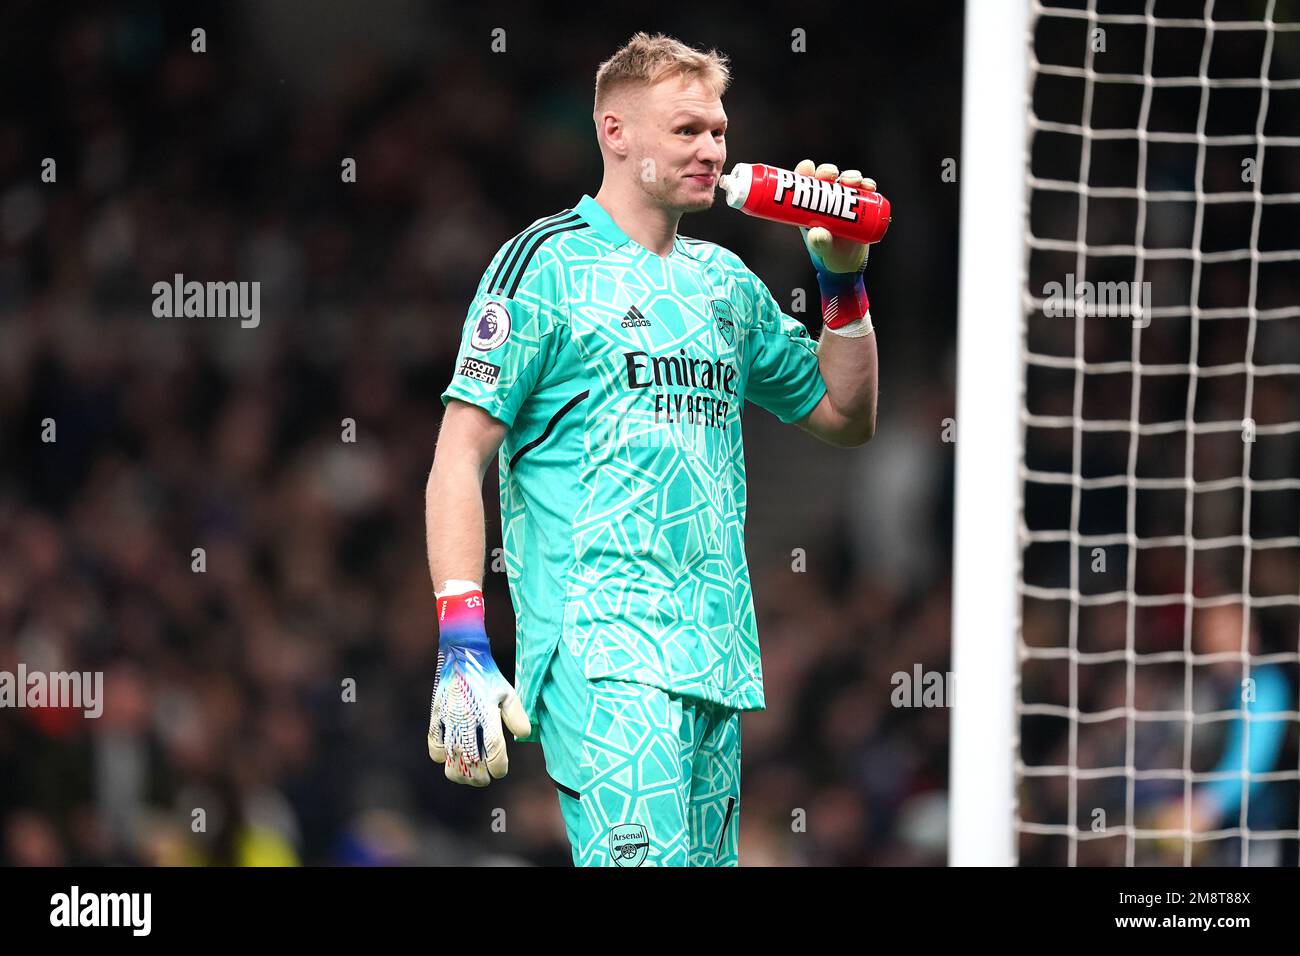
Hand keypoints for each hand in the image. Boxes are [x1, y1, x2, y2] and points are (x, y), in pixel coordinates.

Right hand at [428, 590, 530, 785]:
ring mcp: (448, 718)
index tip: (500, 772)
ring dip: (461, 774)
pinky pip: (434, 746)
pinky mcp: (435, 716)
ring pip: (451, 760)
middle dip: (480, 776)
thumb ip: (517, 715)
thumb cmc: (487, 675)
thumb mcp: (507, 692)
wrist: (461, 654)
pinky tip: (451, 756)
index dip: (499, 766)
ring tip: (469, 775)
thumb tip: (523, 735)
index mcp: (487, 711)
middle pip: (471, 761)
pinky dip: (441, 757)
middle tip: (485, 778)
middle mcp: (467, 717)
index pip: (494, 749)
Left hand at [795, 158, 875, 275]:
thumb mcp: (822, 251)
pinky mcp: (861, 204)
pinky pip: (865, 190)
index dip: (804, 172)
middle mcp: (826, 199)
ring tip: (853, 181)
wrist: (848, 264)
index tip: (807, 168)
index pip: (804, 183)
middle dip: (828, 170)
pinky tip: (869, 186)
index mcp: (809, 206)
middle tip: (831, 174)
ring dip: (850, 175)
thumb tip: (818, 233)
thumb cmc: (829, 256)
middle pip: (825, 177)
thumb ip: (819, 243)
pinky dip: (868, 185)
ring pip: (846, 180)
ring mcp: (844, 200)